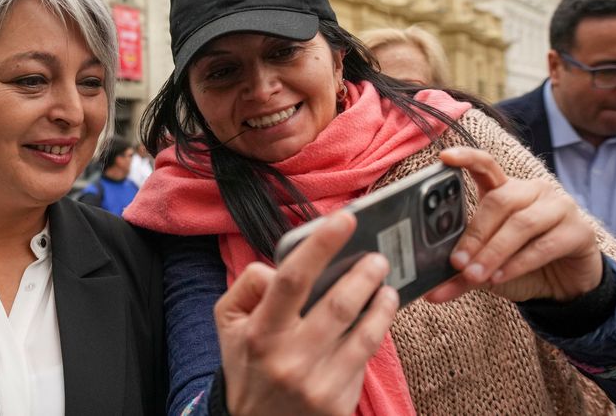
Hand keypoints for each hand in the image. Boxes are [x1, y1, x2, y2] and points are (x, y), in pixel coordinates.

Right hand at [214, 212, 400, 415]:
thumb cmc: (246, 365)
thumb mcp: (228, 322)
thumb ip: (248, 285)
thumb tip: (282, 266)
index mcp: (261, 333)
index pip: (292, 279)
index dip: (321, 244)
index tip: (345, 218)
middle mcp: (290, 359)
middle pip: (339, 305)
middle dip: (365, 274)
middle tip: (378, 258)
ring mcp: (317, 385)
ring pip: (364, 334)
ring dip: (382, 304)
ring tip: (386, 286)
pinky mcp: (338, 405)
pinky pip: (366, 359)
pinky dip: (378, 331)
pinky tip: (380, 316)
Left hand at [425, 147, 602, 303]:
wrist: (565, 287)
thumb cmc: (522, 266)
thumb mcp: (487, 269)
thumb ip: (462, 274)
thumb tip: (431, 292)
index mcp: (507, 190)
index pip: (487, 165)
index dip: (467, 158)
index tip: (444, 157)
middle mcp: (533, 192)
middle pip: (500, 200)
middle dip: (476, 234)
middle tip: (457, 262)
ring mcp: (559, 208)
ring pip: (521, 223)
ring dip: (494, 251)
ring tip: (475, 275)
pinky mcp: (579, 231)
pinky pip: (544, 245)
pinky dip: (518, 263)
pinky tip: (499, 277)